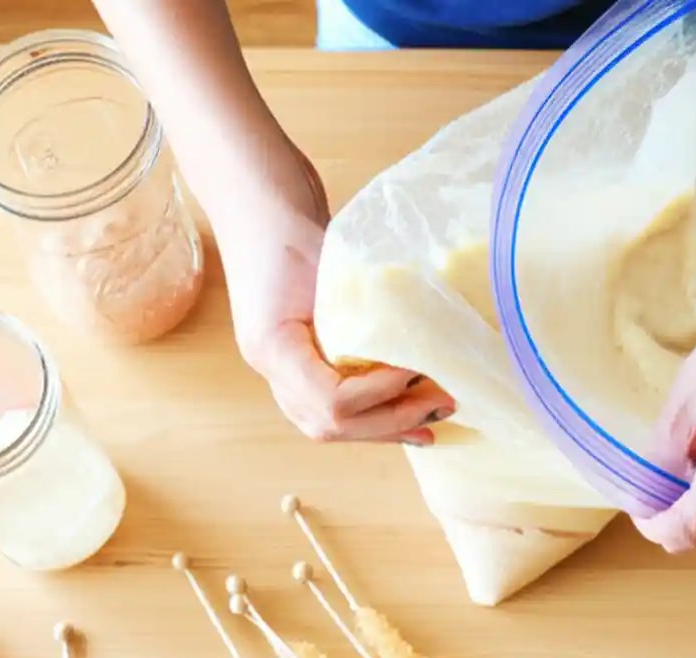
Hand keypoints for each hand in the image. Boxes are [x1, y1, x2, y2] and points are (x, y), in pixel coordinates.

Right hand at [215, 146, 453, 444]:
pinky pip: (331, 405)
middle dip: (390, 422)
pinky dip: (370, 411)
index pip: (331, 402)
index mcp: (271, 346)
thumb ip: (364, 303)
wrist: (252, 194)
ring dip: (383, 426)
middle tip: (443, 403)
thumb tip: (422, 337)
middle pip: (329, 425)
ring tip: (432, 417)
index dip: (381, 394)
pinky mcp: (295, 358)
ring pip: (329, 425)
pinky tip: (406, 412)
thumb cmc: (284, 217)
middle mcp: (268, 367)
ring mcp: (277, 367)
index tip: (417, 370)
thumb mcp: (328, 259)